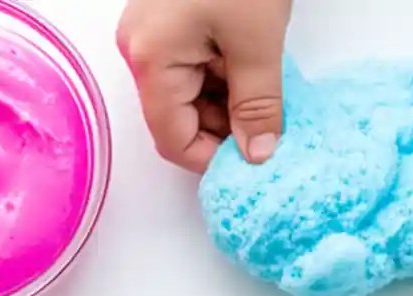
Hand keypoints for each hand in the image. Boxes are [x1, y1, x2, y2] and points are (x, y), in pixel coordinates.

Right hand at [117, 0, 291, 171]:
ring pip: (189, 93)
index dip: (213, 158)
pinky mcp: (169, 19)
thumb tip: (258, 154)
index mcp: (152, 61)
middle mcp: (141, 50)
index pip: (173, 140)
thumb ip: (258, 104)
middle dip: (226, 128)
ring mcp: (152, 33)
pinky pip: (193, 66)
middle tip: (271, 126)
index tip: (255, 160)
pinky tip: (253, 66)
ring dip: (229, 101)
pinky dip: (223, 76)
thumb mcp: (257, 41)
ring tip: (267, 90)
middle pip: (180, 118)